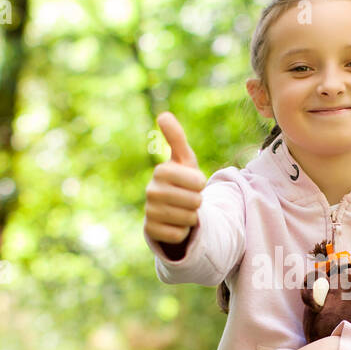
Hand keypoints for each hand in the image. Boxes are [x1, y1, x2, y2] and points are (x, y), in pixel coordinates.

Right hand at [145, 112, 205, 245]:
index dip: (201, 184)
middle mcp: (151, 191)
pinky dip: (182, 231)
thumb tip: (163, 115)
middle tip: (187, 198)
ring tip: (181, 210)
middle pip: (195, 202)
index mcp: (161, 171)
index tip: (192, 183)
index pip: (198, 183)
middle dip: (197, 202)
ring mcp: (149, 212)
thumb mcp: (183, 159)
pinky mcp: (151, 231)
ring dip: (190, 216)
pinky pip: (179, 234)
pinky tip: (174, 224)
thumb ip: (176, 137)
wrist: (169, 208)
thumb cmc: (181, 180)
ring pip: (189, 219)